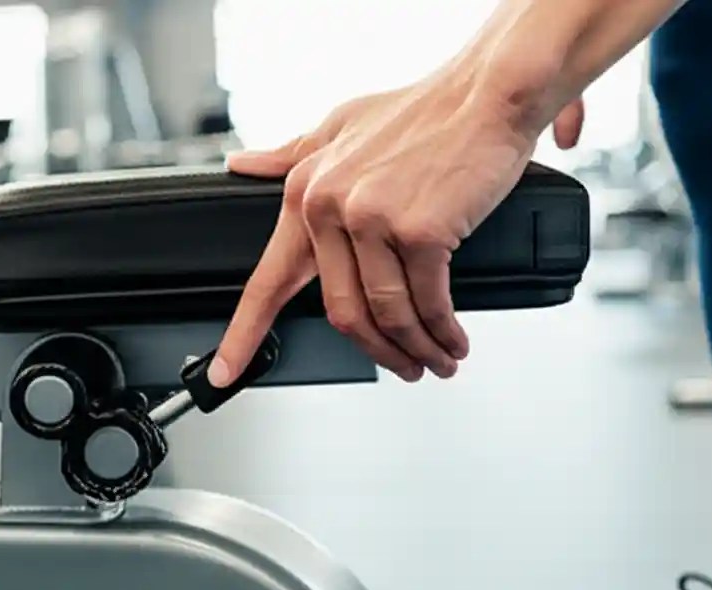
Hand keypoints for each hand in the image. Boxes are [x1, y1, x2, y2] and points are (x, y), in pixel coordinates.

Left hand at [209, 72, 582, 386]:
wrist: (488, 93)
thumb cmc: (424, 112)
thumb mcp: (341, 126)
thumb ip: (292, 154)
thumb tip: (243, 164)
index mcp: (305, 192)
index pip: (267, 279)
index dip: (242, 334)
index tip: (223, 373)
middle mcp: (329, 208)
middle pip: (342, 312)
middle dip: (378, 353)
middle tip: (405, 368)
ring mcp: (371, 220)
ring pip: (386, 315)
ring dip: (417, 349)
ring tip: (439, 359)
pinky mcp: (418, 231)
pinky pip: (427, 303)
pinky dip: (443, 332)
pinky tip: (455, 341)